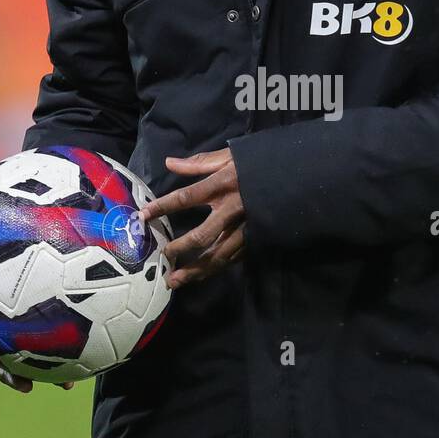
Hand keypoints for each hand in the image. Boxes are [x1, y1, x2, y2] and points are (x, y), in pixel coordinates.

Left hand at [138, 149, 245, 288]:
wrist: (296, 177)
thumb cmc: (259, 164)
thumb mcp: (230, 156)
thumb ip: (198, 163)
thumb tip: (169, 163)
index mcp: (222, 185)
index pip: (185, 198)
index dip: (162, 207)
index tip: (143, 216)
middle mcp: (232, 210)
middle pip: (201, 236)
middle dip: (179, 248)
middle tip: (162, 257)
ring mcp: (245, 228)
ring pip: (217, 255)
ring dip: (195, 270)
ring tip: (174, 281)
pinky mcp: (254, 240)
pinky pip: (231, 258)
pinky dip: (214, 269)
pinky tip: (200, 276)